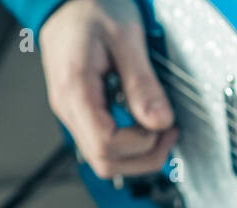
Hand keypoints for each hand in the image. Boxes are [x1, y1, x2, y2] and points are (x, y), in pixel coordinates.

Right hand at [39, 0, 177, 177]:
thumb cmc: (93, 8)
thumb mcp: (126, 38)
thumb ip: (142, 83)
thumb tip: (160, 122)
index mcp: (75, 90)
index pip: (105, 145)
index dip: (140, 144)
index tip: (163, 126)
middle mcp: (68, 108)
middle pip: (104, 162)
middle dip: (144, 156)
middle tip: (168, 133)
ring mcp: (73, 113)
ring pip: (104, 160)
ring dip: (138, 154)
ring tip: (160, 130)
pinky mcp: (81, 113)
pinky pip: (104, 144)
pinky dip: (129, 144)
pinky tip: (144, 123)